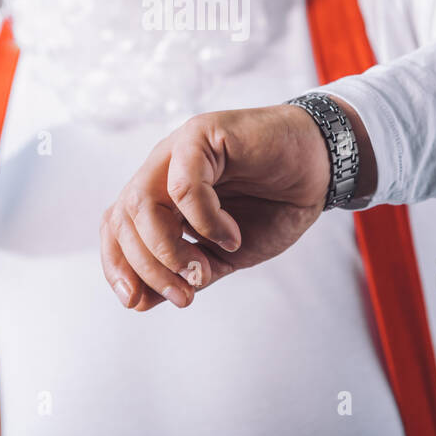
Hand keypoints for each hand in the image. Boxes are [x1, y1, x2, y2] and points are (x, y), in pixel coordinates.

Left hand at [99, 99, 373, 310]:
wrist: (319, 168)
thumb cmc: (273, 205)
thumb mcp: (224, 254)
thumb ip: (187, 271)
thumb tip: (140, 300)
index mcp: (160, 195)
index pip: (117, 228)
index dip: (117, 266)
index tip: (134, 301)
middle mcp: (161, 169)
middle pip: (123, 219)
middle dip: (148, 268)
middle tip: (185, 295)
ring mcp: (179, 150)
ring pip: (141, 201)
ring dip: (166, 248)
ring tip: (202, 270)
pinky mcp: (202, 133)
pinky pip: (183, 185)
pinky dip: (203, 220)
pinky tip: (230, 236)